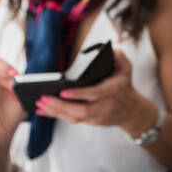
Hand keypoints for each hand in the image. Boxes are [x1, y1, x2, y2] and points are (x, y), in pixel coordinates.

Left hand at [35, 48, 154, 137]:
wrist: (132, 111)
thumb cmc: (124, 85)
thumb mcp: (127, 68)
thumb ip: (119, 56)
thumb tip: (110, 50)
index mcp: (113, 90)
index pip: (95, 93)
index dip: (79, 94)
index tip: (63, 91)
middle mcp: (105, 106)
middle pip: (82, 110)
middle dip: (61, 105)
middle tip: (43, 98)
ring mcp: (98, 116)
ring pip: (75, 118)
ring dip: (55, 111)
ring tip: (39, 102)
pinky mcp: (91, 122)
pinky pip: (72, 120)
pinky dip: (56, 116)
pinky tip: (42, 110)